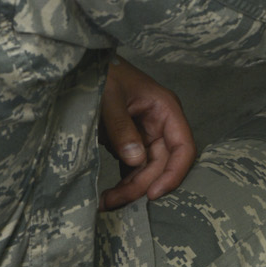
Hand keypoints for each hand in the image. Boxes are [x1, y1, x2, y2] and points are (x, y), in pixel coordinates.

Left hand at [98, 58, 196, 210]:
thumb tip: (136, 160)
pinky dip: (123, 180)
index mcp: (165, 109)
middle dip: (141, 185)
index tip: (153, 194)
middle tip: (114, 201)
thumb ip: (122, 128)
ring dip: (130, 187)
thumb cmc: (101, 73)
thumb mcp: (109, 97)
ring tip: (106, 202)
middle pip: (162, 164)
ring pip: (147, 169)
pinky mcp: (129, 141)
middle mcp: (160, 123)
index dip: (174, 173)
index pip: (183, 147)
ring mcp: (144, 133)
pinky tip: (109, 193)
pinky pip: (132, 166)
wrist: (82, 64)